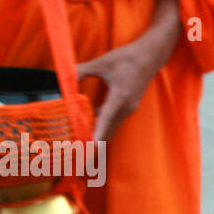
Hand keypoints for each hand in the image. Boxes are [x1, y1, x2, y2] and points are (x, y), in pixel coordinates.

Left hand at [75, 0, 181, 141]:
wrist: (150, 56)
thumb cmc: (127, 58)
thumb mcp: (101, 62)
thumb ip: (80, 71)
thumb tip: (62, 77)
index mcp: (120, 97)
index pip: (105, 122)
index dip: (96, 137)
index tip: (88, 151)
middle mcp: (126, 108)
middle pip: (108, 131)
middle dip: (94, 144)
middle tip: (80, 157)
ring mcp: (128, 109)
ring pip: (111, 128)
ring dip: (97, 137)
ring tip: (83, 147)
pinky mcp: (128, 107)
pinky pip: (113, 122)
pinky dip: (102, 128)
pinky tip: (90, 130)